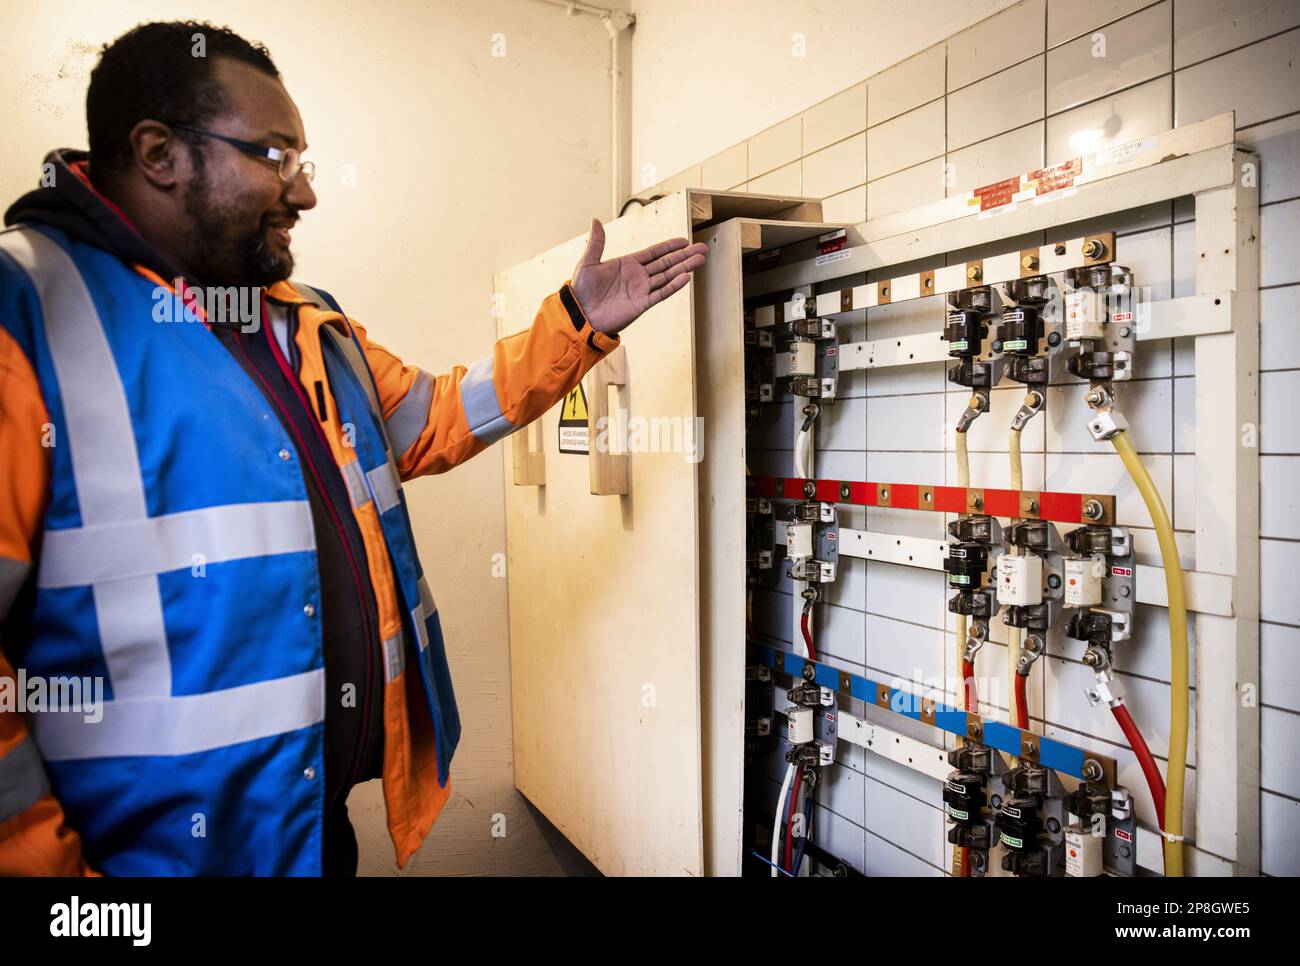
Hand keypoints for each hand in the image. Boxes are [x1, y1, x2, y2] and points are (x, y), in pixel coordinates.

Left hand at [570, 218, 706, 334]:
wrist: (580, 314)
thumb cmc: (581, 290)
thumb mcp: (588, 262)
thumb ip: (596, 243)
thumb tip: (596, 220)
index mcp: (628, 264)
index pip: (654, 253)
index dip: (669, 247)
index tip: (684, 241)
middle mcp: (638, 276)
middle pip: (666, 264)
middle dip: (684, 256)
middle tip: (702, 248)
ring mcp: (641, 290)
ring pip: (667, 277)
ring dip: (684, 268)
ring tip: (700, 260)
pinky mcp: (641, 304)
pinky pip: (661, 294)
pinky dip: (674, 286)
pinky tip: (686, 277)